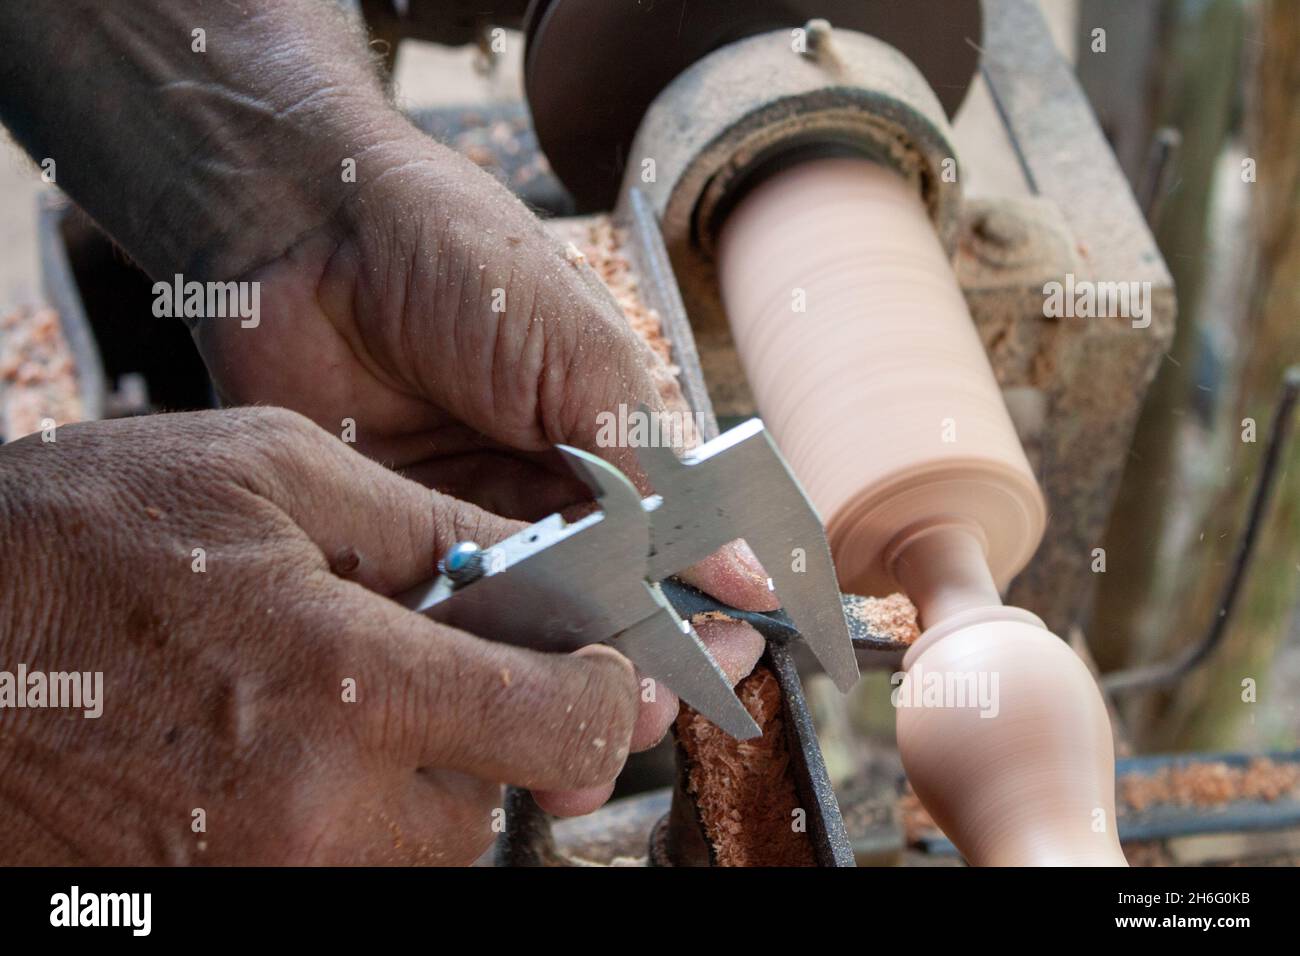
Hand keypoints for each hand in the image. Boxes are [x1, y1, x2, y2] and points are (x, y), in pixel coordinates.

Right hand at [0, 408, 640, 863]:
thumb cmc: (82, 533)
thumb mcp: (266, 469)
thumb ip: (422, 524)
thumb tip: (537, 559)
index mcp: (340, 683)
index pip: (554, 726)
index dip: (599, 695)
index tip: (594, 668)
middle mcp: (312, 810)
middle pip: (488, 800)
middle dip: (483, 731)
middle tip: (419, 663)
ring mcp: (256, 876)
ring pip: (418, 847)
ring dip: (412, 777)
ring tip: (328, 698)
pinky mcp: (208, 900)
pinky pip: (336, 872)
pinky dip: (342, 815)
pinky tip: (277, 744)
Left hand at [190, 125, 774, 813]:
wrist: (310, 227)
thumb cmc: (462, 262)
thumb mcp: (581, 350)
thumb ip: (650, 464)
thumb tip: (741, 565)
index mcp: (607, 447)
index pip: (675, 546)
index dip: (704, 604)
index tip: (731, 658)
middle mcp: (544, 496)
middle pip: (602, 600)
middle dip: (631, 656)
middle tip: (650, 708)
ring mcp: (468, 524)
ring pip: (526, 621)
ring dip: (552, 670)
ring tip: (578, 727)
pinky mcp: (391, 542)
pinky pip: (441, 611)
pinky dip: (464, 649)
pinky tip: (486, 686)